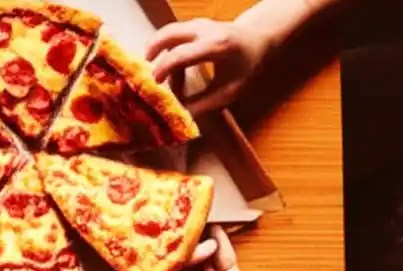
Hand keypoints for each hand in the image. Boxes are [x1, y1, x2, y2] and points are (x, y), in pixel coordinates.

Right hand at [145, 17, 273, 114]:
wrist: (258, 38)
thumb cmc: (246, 66)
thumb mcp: (229, 91)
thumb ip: (203, 103)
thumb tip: (178, 115)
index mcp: (217, 46)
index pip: (181, 55)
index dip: (163, 69)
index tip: (155, 84)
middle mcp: (205, 29)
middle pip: (168, 34)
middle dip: (152, 51)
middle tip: (145, 71)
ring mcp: (198, 24)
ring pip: (167, 32)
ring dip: (156, 50)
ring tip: (156, 72)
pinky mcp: (193, 24)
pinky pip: (172, 34)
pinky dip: (165, 48)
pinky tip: (168, 68)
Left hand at [156, 225, 278, 270]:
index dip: (163, 270)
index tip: (151, 255)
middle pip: (187, 269)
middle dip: (178, 255)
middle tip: (170, 235)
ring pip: (205, 260)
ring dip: (198, 246)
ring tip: (188, 228)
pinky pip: (226, 259)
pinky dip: (222, 245)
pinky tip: (216, 229)